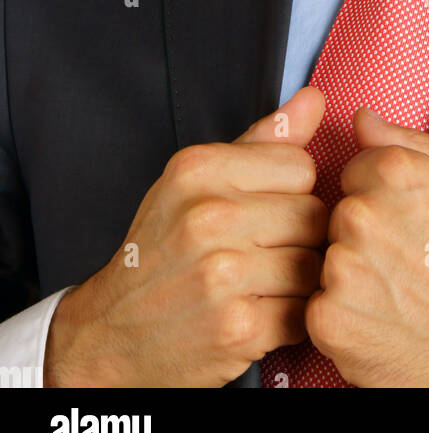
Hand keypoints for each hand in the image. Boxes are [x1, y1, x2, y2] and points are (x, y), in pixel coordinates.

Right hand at [43, 87, 327, 387]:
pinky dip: (288, 319)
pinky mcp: (238, 328)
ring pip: (313, 264)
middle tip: (262, 251)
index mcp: (198, 169)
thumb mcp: (196, 181)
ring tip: (261, 283)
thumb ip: (261, 142)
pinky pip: (303, 312)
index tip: (262, 210)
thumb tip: (313, 99)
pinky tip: (258, 313)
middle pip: (312, 215)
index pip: (300, 165)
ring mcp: (223, 275)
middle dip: (298, 236)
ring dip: (298, 280)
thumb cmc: (162, 249)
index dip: (289, 191)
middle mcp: (209, 216)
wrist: (112, 333)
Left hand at [305, 108, 428, 386]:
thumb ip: (411, 144)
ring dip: (354, 278)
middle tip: (409, 266)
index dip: (383, 200)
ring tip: (401, 297)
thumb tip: (364, 119)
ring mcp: (342, 268)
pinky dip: (347, 319)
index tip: (409, 227)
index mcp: (395, 173)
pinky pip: (320, 308)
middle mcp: (362, 213)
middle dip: (366, 238)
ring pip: (328, 261)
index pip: (356, 171)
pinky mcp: (329, 319)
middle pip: (339, 215)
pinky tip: (386, 323)